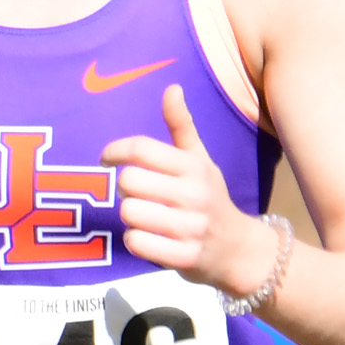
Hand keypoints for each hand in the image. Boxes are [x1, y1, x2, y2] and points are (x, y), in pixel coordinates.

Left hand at [101, 84, 276, 296]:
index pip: (142, 149)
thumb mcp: (200, 160)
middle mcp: (193, 194)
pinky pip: (136, 242)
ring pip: (129, 212)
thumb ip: (181, 126)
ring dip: (130, 216)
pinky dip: (136, 240)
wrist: (238, 249)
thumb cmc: (210, 198)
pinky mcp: (183, 256)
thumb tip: (172, 88)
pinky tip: (149, 238)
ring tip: (146, 216)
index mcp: (194, 166)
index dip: (115, 150)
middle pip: (128, 182)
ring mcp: (189, 227)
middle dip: (126, 188)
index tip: (106, 158)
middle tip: (138, 194)